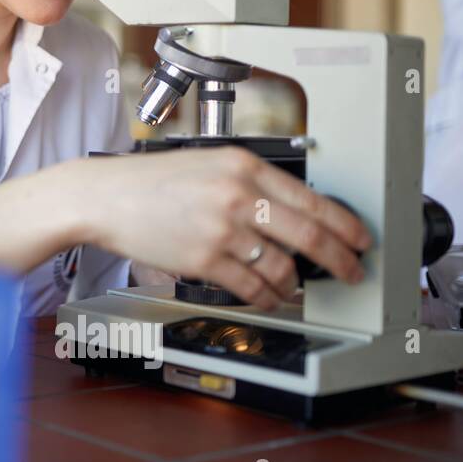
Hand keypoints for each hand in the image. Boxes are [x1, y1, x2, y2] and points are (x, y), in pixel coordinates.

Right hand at [78, 147, 372, 309]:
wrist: (103, 196)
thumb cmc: (148, 182)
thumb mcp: (207, 163)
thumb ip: (250, 182)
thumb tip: (294, 213)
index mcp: (243, 166)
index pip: (313, 200)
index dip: (346, 226)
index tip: (359, 239)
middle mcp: (238, 195)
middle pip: (310, 236)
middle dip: (340, 260)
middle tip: (351, 272)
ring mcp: (222, 229)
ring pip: (282, 268)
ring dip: (295, 285)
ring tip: (294, 289)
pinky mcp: (203, 259)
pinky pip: (251, 287)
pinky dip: (267, 298)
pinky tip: (268, 297)